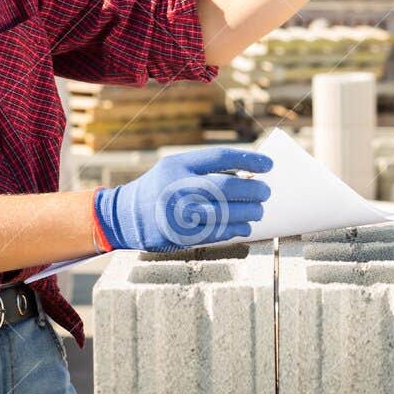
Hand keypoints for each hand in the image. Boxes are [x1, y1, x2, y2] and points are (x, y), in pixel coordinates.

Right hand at [91, 146, 272, 252]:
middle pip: (224, 187)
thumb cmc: (160, 189)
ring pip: (223, 213)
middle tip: (266, 192)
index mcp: (178, 165)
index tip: (269, 166)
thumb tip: (248, 175)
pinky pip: (214, 233)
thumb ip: (205, 170)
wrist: (125, 216)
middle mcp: (176, 187)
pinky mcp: (178, 235)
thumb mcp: (175, 169)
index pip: (220, 158)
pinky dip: (233, 230)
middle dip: (251, 190)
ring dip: (247, 213)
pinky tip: (244, 227)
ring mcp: (176, 213)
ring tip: (258, 211)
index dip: (248, 160)